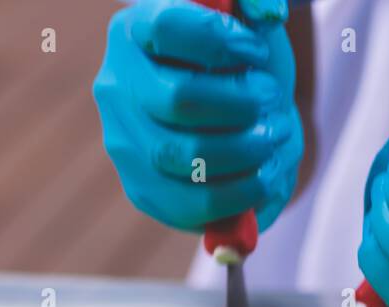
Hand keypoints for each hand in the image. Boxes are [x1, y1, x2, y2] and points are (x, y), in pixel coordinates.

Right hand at [93, 0, 302, 232]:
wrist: (233, 119)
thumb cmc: (238, 62)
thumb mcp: (246, 20)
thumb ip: (254, 2)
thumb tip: (269, 13)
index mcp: (134, 31)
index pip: (169, 28)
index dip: (222, 40)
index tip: (256, 51)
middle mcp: (117, 87)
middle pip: (179, 98)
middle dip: (241, 102)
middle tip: (271, 99)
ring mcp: (124, 143)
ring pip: (185, 156)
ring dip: (246, 149)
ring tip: (272, 136)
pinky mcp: (142, 190)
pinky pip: (190, 203)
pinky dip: (239, 193)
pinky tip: (263, 175)